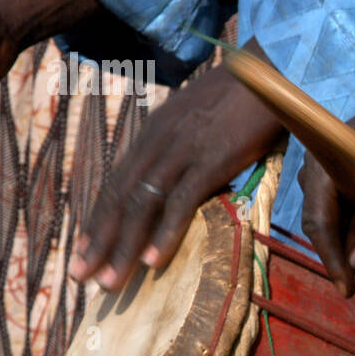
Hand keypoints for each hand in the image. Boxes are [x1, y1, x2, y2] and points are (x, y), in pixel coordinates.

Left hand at [70, 62, 284, 287]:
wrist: (272, 71)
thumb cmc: (245, 95)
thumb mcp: (201, 117)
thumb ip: (185, 142)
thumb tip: (181, 171)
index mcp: (154, 132)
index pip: (117, 183)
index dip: (98, 220)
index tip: (84, 251)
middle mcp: (158, 142)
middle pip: (120, 198)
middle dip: (99, 241)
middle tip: (82, 278)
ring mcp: (182, 151)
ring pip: (141, 205)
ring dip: (123, 247)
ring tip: (111, 283)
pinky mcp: (210, 160)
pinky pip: (180, 202)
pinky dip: (164, 233)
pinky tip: (152, 261)